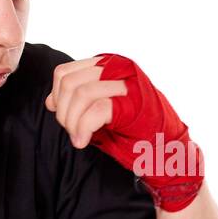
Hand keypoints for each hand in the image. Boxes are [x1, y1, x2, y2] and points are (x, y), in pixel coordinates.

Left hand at [45, 53, 203, 211]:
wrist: (168, 153)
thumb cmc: (136, 134)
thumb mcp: (101, 114)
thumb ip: (78, 103)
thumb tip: (49, 101)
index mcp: (109, 66)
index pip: (65, 73)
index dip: (57, 98)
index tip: (67, 120)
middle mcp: (119, 68)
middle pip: (68, 83)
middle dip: (63, 113)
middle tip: (73, 133)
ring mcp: (127, 83)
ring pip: (80, 94)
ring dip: (72, 122)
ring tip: (79, 139)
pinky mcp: (133, 102)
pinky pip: (96, 110)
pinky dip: (83, 128)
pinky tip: (83, 141)